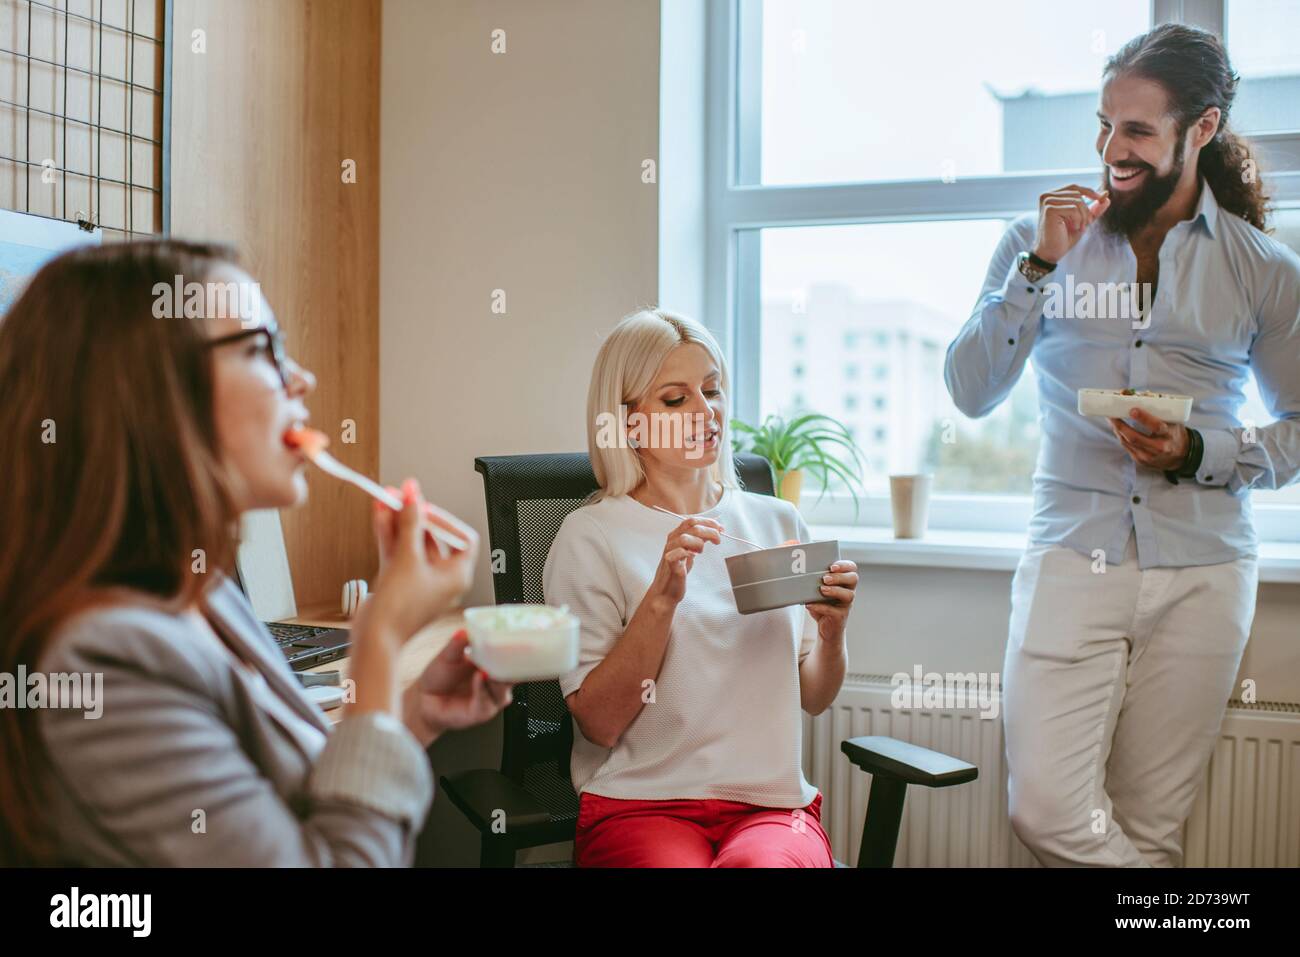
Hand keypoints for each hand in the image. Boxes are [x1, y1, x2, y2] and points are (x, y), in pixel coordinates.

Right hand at [367, 478, 479, 641]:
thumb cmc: (399, 611)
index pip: (462, 538)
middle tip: (403, 495)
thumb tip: (413, 498)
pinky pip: (398, 553)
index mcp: (457, 576)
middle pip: (433, 538)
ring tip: (388, 498)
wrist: (373, 638)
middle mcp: (441, 578)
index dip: (445, 520)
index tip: (425, 508)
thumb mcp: (408, 559)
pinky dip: (390, 535)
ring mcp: (419, 580)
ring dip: (399, 521)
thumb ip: (410, 524)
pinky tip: (381, 515)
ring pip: (411, 543)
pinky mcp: (399, 583)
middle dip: (416, 515)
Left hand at [402, 629, 512, 745]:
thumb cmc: (440, 677)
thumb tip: (463, 631)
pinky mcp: (480, 712)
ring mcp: (490, 698)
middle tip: (511, 652)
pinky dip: (483, 688)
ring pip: (502, 690)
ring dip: (498, 678)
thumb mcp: (448, 656)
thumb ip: (457, 645)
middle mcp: (495, 683)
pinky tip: (480, 677)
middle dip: (514, 665)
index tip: (518, 638)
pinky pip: (485, 701)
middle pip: (513, 675)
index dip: (517, 650)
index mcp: (492, 666)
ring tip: (490, 666)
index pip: (512, 658)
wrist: (424, 700)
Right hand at [648, 516, 723, 606]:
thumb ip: (698, 540)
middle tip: (718, 539)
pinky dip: (687, 553)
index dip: (708, 522)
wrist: (666, 591)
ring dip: (698, 542)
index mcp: (676, 536)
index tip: (720, 528)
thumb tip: (713, 531)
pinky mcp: (670, 564)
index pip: (692, 521)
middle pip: (691, 527)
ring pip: (684, 538)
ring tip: (701, 551)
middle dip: (709, 531)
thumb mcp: (690, 552)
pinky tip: (692, 556)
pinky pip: (678, 553)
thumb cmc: (677, 572)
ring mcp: (669, 552)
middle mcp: (672, 541)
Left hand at [805, 559, 857, 642]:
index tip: (832, 566)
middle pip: (853, 579)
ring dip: (834, 590)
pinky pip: (834, 611)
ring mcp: (846, 604)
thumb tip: (798, 568)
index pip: (851, 568)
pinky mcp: (840, 616)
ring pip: (848, 595)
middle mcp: (848, 591)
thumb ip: (813, 579)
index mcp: (844, 581)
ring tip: (821, 589)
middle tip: (825, 578)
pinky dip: (821, 607)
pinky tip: (810, 605)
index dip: (844, 565)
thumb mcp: (817, 589)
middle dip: (839, 577)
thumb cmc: (822, 603)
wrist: (826, 627)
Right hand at [1033, 184, 1109, 262]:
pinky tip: (1074, 228)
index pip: (1074, 187)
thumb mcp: (1082, 220)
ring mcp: (1047, 202)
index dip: (1089, 192)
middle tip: (1087, 224)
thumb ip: (1093, 208)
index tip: (1101, 198)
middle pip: (1077, 194)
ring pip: (1077, 201)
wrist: (1051, 252)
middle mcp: (1047, 196)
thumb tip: (1106, 195)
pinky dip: (1078, 220)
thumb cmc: (1063, 237)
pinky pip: (1073, 209)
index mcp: (1052, 196)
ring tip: (1080, 228)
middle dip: (1086, 210)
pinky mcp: (1049, 210)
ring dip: (1083, 216)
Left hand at [1109, 407, 1189, 470]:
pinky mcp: (1142, 461)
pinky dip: (1121, 436)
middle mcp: (1160, 447)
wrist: (1181, 454)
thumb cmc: (1173, 432)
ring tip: (1112, 419)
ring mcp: (1150, 456)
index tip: (1132, 410)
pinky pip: (1127, 447)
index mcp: (1170, 435)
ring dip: (1117, 430)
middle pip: (1135, 438)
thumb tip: (1138, 394)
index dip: (1144, 418)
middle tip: (1112, 415)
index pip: (1157, 427)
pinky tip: (1117, 429)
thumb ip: (1158, 409)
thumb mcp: (1172, 420)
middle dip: (1121, 426)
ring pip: (1128, 443)